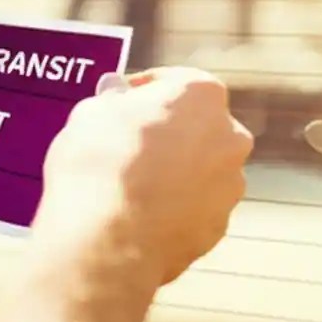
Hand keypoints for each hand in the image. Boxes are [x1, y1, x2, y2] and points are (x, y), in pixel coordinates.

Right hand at [34, 67, 251, 285]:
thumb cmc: (99, 163)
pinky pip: (194, 209)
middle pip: (197, 127)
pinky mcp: (217, 227)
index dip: (145, 92)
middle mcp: (229, 136)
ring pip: (200, 171)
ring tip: (132, 187)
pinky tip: (140, 215)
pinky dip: (174, 209)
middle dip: (169, 133)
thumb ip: (114, 101)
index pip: (175, 82)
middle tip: (128, 145)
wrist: (108, 239)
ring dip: (175, 173)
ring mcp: (229, 186)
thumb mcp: (92, 112)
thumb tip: (117, 100)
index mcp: (202, 94)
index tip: (122, 102)